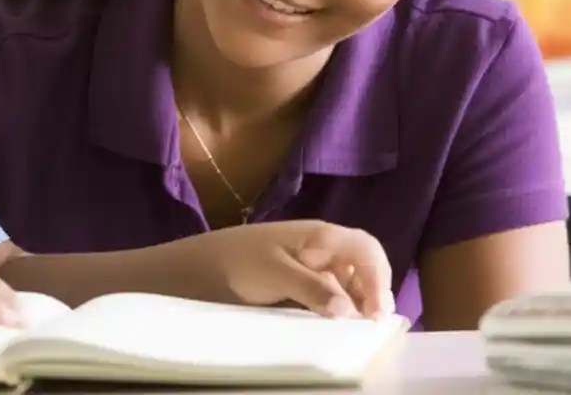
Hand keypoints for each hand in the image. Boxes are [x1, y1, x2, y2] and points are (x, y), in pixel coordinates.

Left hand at [166, 220, 394, 318]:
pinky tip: (334, 331)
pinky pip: (327, 301)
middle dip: (372, 296)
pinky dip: (336, 314)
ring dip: (355, 308)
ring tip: (355, 334)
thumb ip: (312, 288)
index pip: (366, 249)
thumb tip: (349, 311)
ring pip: (347, 288)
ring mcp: (309, 271)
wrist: (191, 272)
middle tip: (369, 330)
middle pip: (362, 270)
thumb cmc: (234, 262)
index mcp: (319, 236)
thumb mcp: (274, 273)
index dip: (378, 278)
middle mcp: (320, 251)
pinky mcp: (297, 290)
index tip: (376, 314)